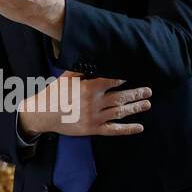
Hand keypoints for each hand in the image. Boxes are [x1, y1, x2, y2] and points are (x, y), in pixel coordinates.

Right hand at [18, 73, 150, 137]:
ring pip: (120, 112)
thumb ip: (81, 69)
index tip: (136, 74)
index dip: (124, 77)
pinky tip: (139, 127)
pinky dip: (128, 129)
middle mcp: (94, 103)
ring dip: (135, 108)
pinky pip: (113, 130)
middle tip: (149, 91)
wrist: (43, 115)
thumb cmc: (54, 94)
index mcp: (89, 88)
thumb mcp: (66, 77)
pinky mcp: (93, 129)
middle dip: (136, 94)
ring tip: (147, 103)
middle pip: (120, 97)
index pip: (112, 81)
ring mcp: (95, 118)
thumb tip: (95, 61)